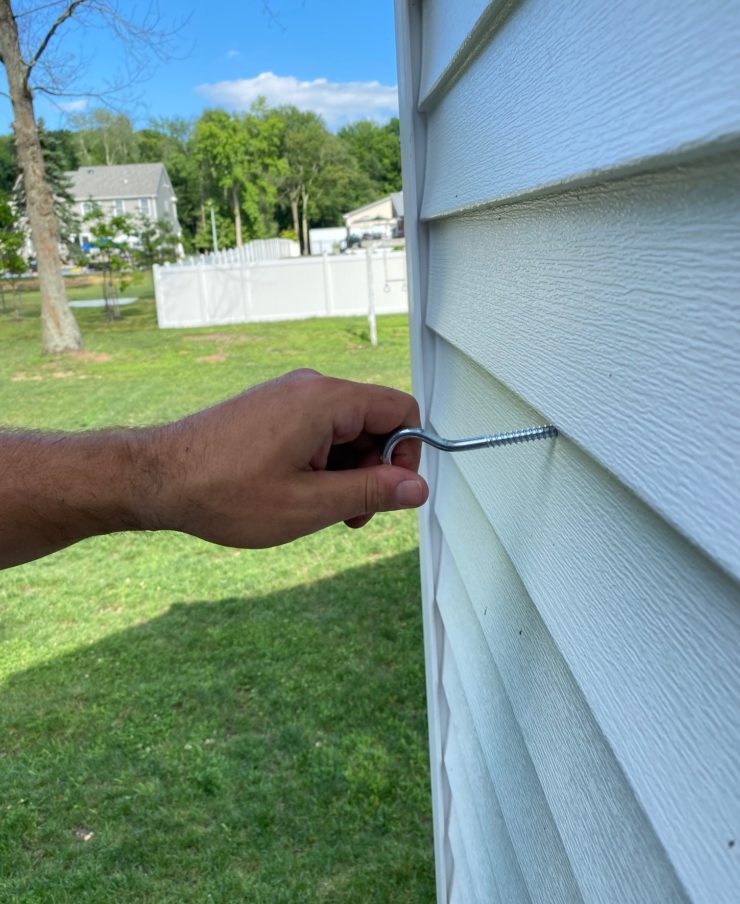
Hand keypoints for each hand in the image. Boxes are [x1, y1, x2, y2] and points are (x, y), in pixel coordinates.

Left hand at [146, 369, 428, 547]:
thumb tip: (418, 488)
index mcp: (326, 401)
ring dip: (346, 472)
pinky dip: (321, 464)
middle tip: (350, 515)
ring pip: (346, 431)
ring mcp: (288, 397)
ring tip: (318, 510)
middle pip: (375, 421)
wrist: (156, 479)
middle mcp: (310, 388)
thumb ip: (371, 493)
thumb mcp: (309, 505)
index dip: (408, 454)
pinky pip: (318, 431)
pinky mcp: (272, 410)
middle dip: (374, 470)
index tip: (390, 494)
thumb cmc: (224, 492)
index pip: (401, 410)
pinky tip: (297, 495)